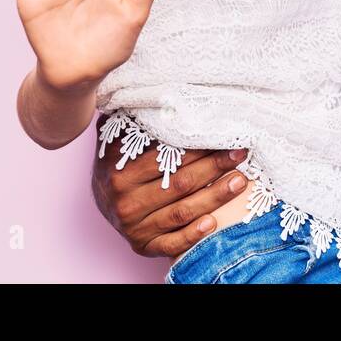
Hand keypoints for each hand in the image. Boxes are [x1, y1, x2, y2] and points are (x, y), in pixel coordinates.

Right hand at [91, 132, 251, 257]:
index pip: (166, 158)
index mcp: (119, 170)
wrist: (101, 199)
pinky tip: (213, 222)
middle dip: (215, 167)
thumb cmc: (119, 161)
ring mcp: (133, 226)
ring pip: (181, 211)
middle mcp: (124, 200)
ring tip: (240, 181)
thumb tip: (159, 95)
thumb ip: (133, 119)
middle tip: (240, 153)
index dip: (198, 146)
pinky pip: (170, 244)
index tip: (224, 136)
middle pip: (180, 183)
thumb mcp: (118, 137)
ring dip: (215, 196)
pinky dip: (192, 235)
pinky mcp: (142, 246)